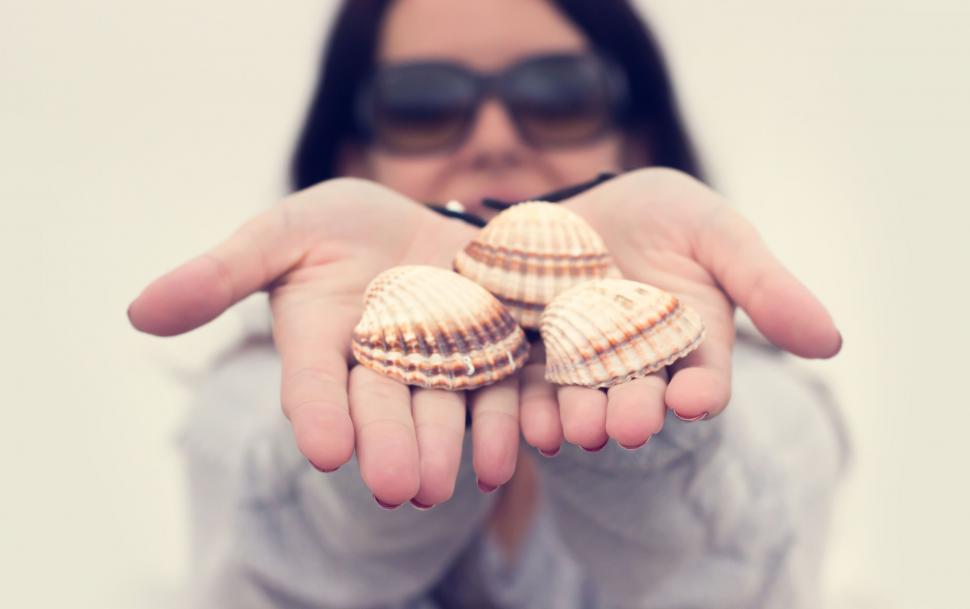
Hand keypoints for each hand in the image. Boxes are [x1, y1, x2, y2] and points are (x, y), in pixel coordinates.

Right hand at [127, 178, 521, 507]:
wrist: (411, 222)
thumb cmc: (334, 229)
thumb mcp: (279, 235)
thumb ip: (222, 274)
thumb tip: (138, 313)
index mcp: (320, 338)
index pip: (315, 382)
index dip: (321, 413)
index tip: (328, 450)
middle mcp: (375, 360)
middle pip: (383, 406)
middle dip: (392, 445)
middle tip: (403, 488)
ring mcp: (434, 358)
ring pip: (442, 405)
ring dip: (450, 444)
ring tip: (458, 482)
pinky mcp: (487, 348)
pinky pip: (500, 383)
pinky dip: (511, 414)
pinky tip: (524, 445)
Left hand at [517, 168, 842, 453]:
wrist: (590, 205)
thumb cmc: (666, 215)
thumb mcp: (719, 235)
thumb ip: (767, 286)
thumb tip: (831, 342)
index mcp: (692, 342)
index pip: (703, 380)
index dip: (701, 393)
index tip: (694, 399)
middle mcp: (640, 362)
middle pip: (640, 397)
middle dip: (635, 412)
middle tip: (626, 426)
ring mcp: (585, 360)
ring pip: (586, 398)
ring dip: (581, 416)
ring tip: (575, 428)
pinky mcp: (535, 352)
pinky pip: (532, 383)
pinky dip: (532, 406)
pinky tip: (530, 420)